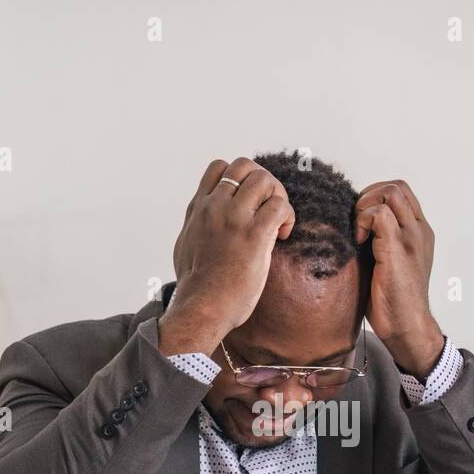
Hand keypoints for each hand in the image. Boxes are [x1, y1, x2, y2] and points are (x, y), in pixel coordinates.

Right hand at [160, 158, 294, 355]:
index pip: (219, 168)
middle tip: (268, 208)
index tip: (248, 203)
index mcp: (199, 208)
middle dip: (263, 182)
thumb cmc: (195, 289)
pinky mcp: (254, 234)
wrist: (200, 308)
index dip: (240, 179)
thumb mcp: (186, 247)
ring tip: (278, 222)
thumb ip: (196, 228)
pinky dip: (288, 216)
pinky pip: (280, 206)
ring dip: (278, 196)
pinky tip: (283, 236)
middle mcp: (214, 206)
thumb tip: (201, 225)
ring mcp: (234, 218)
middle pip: (245, 166)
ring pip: (264, 179)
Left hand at [355, 179, 442, 376]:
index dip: (376, 197)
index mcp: (419, 233)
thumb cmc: (394, 302)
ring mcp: (411, 238)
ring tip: (358, 232)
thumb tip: (353, 231)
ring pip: (390, 193)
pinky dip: (362, 221)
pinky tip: (357, 242)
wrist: (408, 327)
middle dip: (369, 197)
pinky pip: (379, 215)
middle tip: (356, 223)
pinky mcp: (398, 249)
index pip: (401, 193)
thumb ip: (380, 243)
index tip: (360, 220)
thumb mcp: (390, 264)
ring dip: (365, 206)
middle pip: (396, 187)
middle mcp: (419, 231)